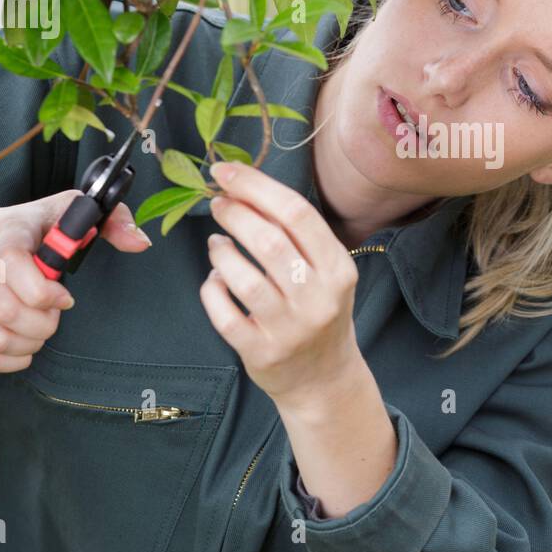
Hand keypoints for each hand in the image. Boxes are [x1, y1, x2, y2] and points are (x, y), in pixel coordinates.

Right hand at [0, 189, 152, 371]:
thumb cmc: (26, 226)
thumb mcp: (66, 210)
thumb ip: (111, 221)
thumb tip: (141, 243)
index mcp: (6, 231)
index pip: (15, 267)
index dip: (47, 293)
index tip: (65, 297)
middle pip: (6, 312)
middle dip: (43, 324)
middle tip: (55, 316)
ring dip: (29, 343)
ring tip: (41, 328)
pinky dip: (11, 360)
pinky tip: (26, 345)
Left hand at [200, 161, 361, 410]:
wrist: (325, 379)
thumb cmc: (319, 311)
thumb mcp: (327, 273)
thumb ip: (297, 236)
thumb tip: (244, 188)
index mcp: (339, 269)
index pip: (297, 215)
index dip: (256, 187)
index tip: (226, 172)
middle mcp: (319, 299)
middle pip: (269, 242)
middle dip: (235, 213)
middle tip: (217, 203)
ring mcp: (290, 330)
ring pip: (243, 279)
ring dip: (221, 253)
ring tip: (217, 243)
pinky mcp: (262, 354)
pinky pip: (224, 315)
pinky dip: (212, 290)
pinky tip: (215, 281)